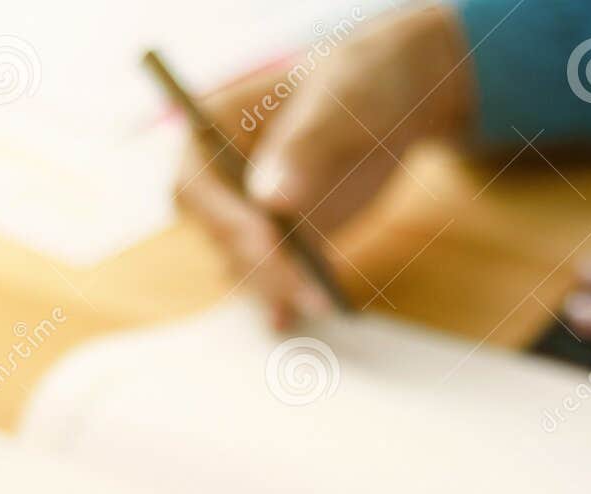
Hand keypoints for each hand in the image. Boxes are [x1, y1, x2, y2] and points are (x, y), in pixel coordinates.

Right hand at [173, 3, 474, 328]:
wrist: (394, 103)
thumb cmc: (361, 84)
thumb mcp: (341, 102)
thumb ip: (306, 144)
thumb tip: (269, 199)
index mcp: (210, 129)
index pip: (196, 189)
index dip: (225, 220)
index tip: (269, 241)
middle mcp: (217, 179)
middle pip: (221, 238)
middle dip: (262, 266)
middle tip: (308, 287)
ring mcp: (245, 215)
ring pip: (246, 267)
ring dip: (279, 288)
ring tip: (321, 300)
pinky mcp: (276, 243)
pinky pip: (273, 278)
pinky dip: (290, 298)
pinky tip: (308, 312)